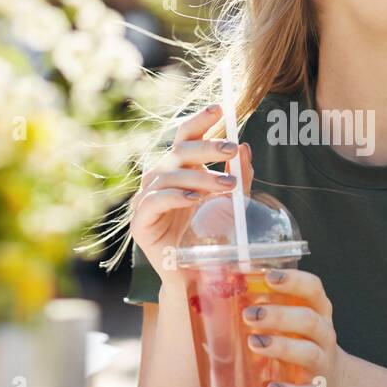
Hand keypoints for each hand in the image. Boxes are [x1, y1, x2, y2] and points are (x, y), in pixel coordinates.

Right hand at [130, 104, 253, 287]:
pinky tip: (195, 198)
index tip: (221, 108)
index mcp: (179, 170)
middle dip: (207, 147)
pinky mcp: (141, 222)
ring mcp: (147, 200)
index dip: (200, 120)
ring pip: (169, 175)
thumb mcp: (232, 205)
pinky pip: (155, 201)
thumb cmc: (211, 239)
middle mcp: (160, 180)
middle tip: (232, 149)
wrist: (195, 278)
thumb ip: (239, 178)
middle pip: (178, 151)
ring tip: (227, 185)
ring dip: (200, 177)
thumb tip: (245, 147)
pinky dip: (176, 197)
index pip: (186, 137)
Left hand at [242, 269, 348, 386]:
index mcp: (317, 311)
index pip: (313, 289)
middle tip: (249, 314)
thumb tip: (211, 300)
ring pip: (309, 353)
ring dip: (281, 347)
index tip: (269, 277)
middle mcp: (323, 335)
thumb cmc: (299, 344)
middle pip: (308, 320)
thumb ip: (265, 310)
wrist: (331, 384)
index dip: (294, 280)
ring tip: (254, 343)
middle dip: (279, 316)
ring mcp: (322, 364)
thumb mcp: (292, 324)